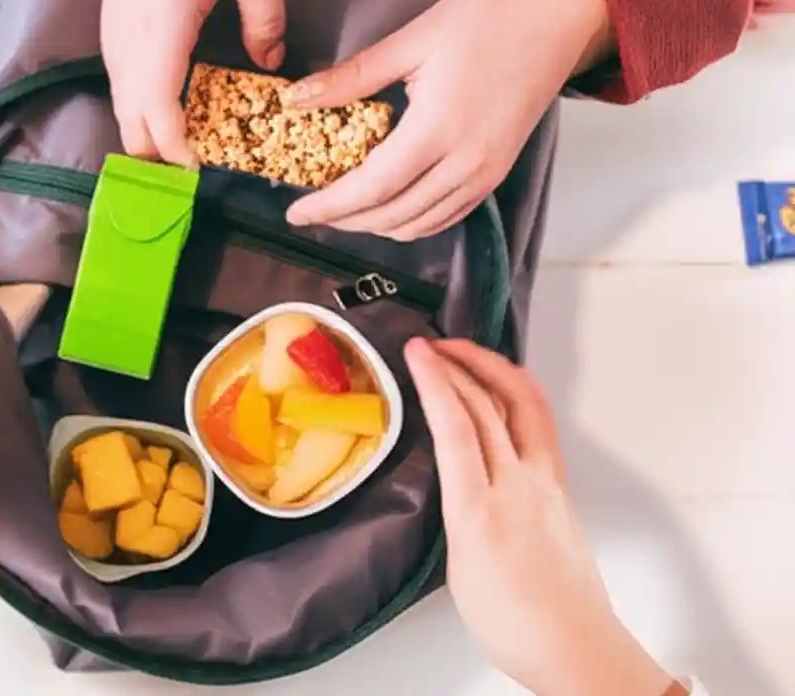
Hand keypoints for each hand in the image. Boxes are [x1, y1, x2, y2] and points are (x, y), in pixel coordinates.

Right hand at [101, 0, 285, 164]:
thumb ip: (263, 15)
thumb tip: (269, 58)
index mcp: (162, 27)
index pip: (155, 106)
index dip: (170, 145)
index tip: (192, 165)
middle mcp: (129, 34)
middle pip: (128, 115)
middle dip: (151, 150)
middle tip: (183, 167)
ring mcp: (114, 26)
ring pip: (119, 97)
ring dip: (143, 126)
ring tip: (176, 141)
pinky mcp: (111, 17)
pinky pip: (119, 74)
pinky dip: (136, 100)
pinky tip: (160, 100)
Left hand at [286, 0, 614, 239]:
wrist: (559, 21)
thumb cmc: (491, 21)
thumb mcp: (412, 40)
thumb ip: (352, 76)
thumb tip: (297, 98)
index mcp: (439, 129)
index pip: (371, 188)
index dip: (329, 208)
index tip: (296, 213)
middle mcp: (465, 163)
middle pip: (391, 216)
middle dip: (345, 221)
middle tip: (312, 211)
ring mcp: (484, 174)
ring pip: (418, 225)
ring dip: (376, 225)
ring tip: (344, 209)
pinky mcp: (495, 174)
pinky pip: (445, 217)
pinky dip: (410, 222)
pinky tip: (388, 206)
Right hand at [404, 339, 674, 695]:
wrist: (575, 646)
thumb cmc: (511, 623)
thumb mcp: (457, 568)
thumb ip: (454, 513)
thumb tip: (451, 479)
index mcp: (481, 509)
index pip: (456, 425)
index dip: (433, 380)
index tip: (416, 351)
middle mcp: (518, 485)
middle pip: (487, 405)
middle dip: (455, 365)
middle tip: (429, 344)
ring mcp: (546, 482)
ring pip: (522, 405)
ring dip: (493, 369)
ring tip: (467, 352)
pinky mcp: (560, 488)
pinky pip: (539, 426)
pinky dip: (518, 395)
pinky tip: (503, 391)